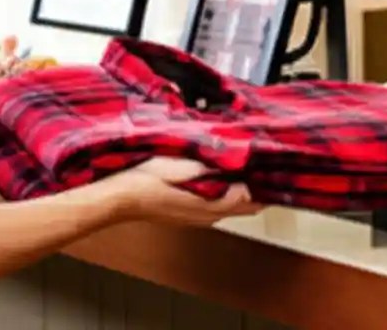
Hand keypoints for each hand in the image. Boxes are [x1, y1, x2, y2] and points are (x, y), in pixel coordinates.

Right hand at [106, 158, 262, 226]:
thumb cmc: (147, 180)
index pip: (247, 201)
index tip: (265, 167)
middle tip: (263, 171)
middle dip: (256, 192)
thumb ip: (210, 170)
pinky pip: (216, 209)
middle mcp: (207, 217)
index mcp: (209, 206)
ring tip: (248, 174)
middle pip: (243, 209)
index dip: (259, 185)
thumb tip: (235, 171)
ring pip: (230, 209)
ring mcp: (197, 219)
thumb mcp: (180, 167)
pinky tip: (222, 183)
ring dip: (240, 195)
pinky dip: (226, 197)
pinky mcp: (188, 216)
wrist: (121, 197)